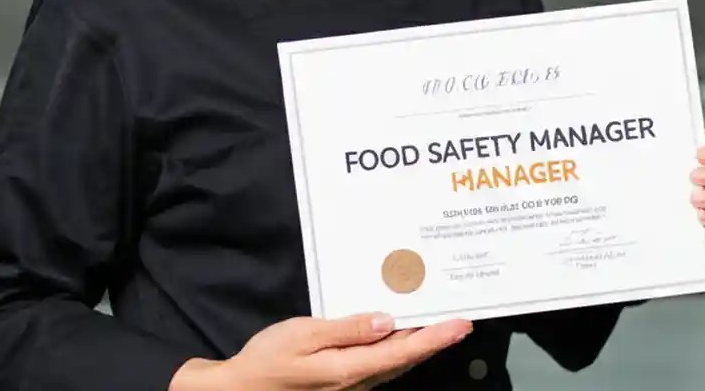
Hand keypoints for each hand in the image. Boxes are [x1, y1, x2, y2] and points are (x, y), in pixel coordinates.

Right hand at [172, 312, 471, 390]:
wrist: (242, 389)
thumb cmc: (268, 359)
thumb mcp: (304, 334)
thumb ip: (348, 329)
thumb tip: (388, 322)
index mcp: (350, 369)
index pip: (404, 351)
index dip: (435, 338)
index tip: (462, 325)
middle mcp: (357, 381)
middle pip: (406, 358)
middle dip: (436, 340)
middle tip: (462, 320)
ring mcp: (351, 384)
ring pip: (396, 363)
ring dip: (420, 344)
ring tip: (441, 323)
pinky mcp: (343, 381)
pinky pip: (381, 364)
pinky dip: (398, 348)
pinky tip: (400, 333)